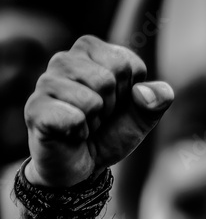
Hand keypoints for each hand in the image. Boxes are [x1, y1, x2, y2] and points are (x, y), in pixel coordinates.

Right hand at [24, 35, 173, 187]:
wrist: (84, 166)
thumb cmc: (110, 132)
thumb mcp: (143, 117)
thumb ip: (157, 101)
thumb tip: (146, 92)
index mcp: (91, 51)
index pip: (128, 64)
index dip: (130, 92)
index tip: (117, 103)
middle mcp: (64, 60)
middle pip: (108, 79)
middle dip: (112, 107)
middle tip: (99, 116)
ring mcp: (45, 82)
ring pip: (91, 100)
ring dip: (95, 121)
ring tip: (84, 124)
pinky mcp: (35, 108)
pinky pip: (74, 118)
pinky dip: (80, 133)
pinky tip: (70, 134)